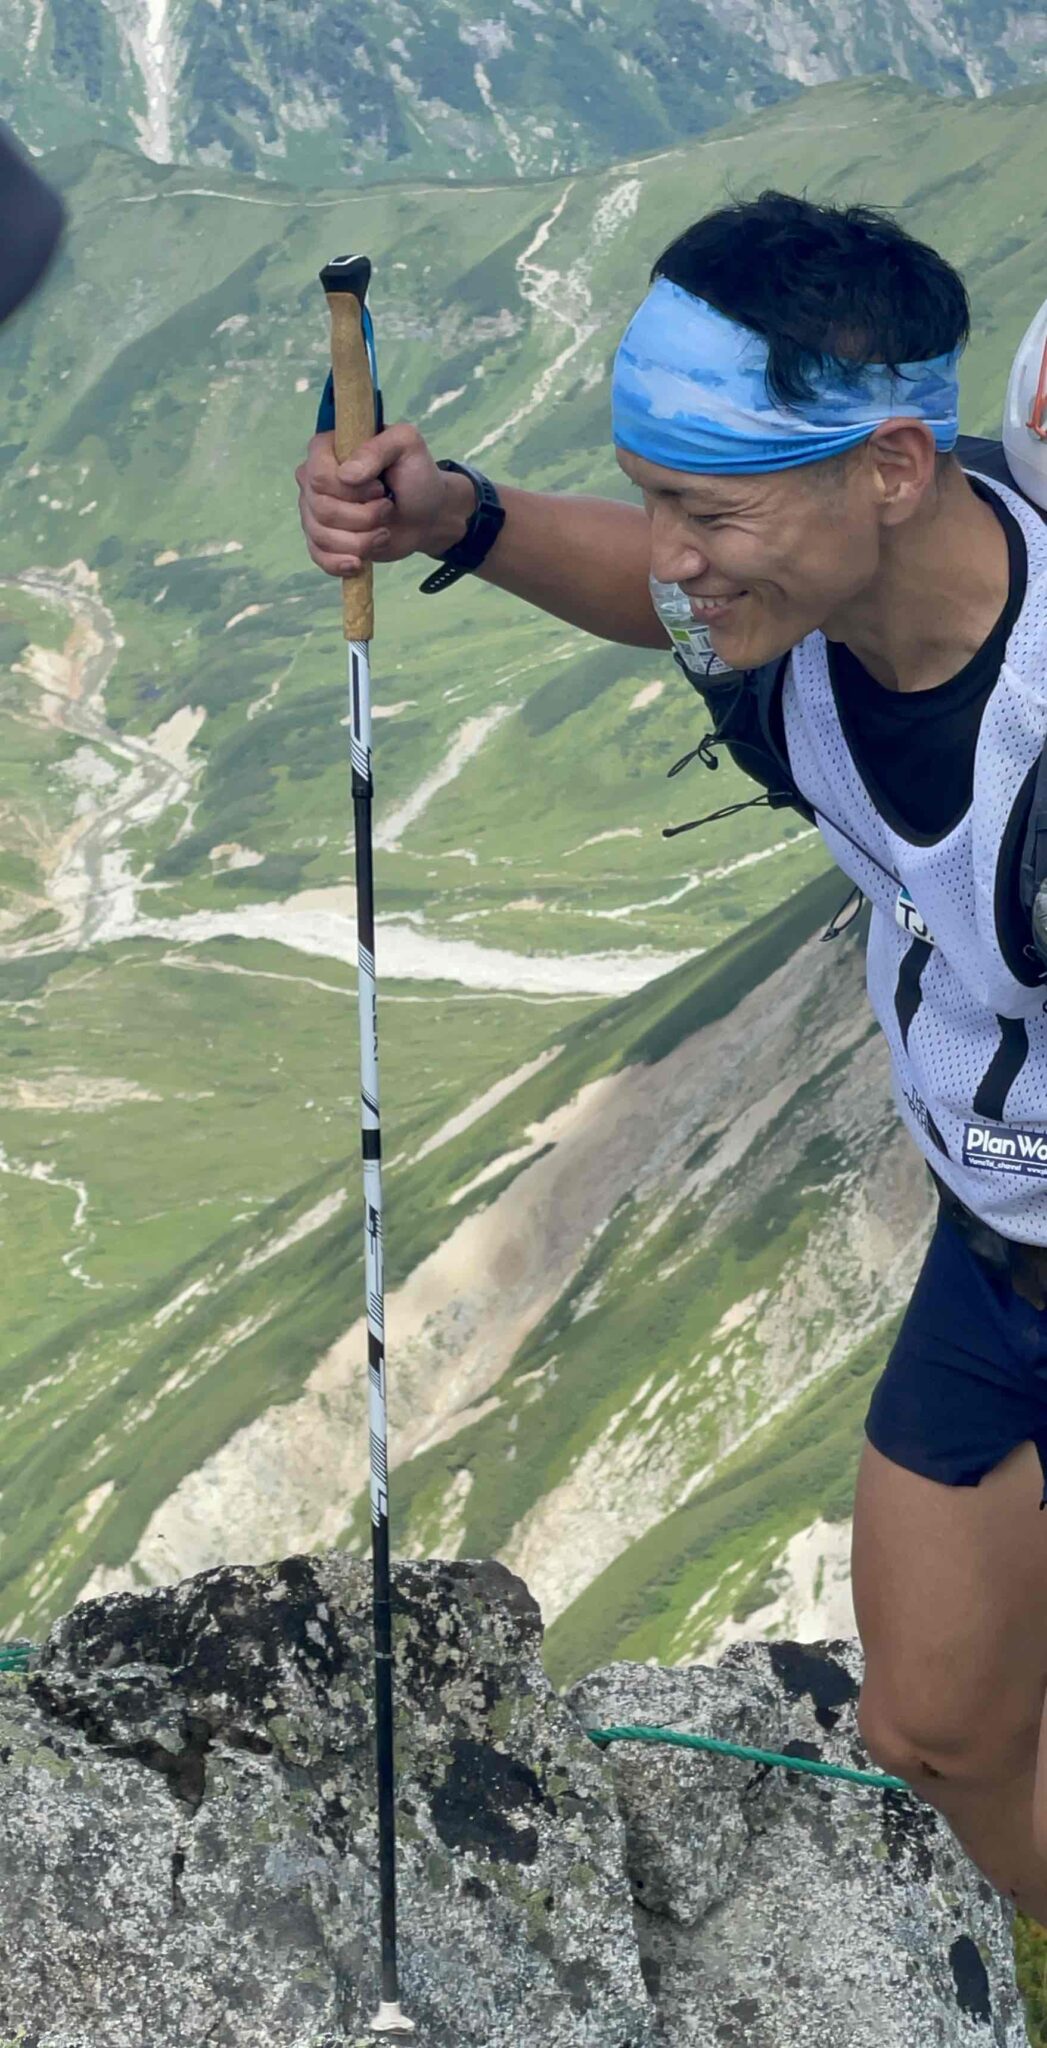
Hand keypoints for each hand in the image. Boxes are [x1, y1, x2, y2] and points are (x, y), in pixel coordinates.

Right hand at [295, 422, 456, 577]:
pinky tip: (358, 563)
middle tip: (388, 508)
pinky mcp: (325, 540)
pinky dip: (340, 563)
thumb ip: (378, 447)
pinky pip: (319, 557)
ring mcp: (316, 512)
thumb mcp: (407, 445)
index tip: (379, 488)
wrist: (427, 513)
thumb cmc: (415, 475)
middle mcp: (314, 481)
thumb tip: (347, 475)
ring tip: (384, 532)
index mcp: (327, 450)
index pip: (318, 475)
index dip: (350, 489)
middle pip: (322, 508)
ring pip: (321, 535)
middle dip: (363, 516)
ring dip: (360, 540)